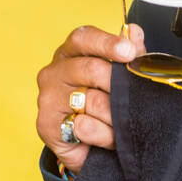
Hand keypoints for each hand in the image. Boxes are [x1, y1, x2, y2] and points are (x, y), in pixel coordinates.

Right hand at [35, 23, 144, 172]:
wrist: (88, 148)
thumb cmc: (103, 105)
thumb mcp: (120, 78)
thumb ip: (129, 55)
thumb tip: (135, 32)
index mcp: (71, 53)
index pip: (84, 38)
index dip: (107, 43)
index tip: (129, 52)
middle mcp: (55, 71)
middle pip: (91, 69)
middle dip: (119, 87)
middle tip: (133, 102)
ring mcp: (48, 96)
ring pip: (92, 101)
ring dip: (115, 117)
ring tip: (122, 126)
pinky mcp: (46, 123)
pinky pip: (83, 126)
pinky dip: (103, 134)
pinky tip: (106, 138)